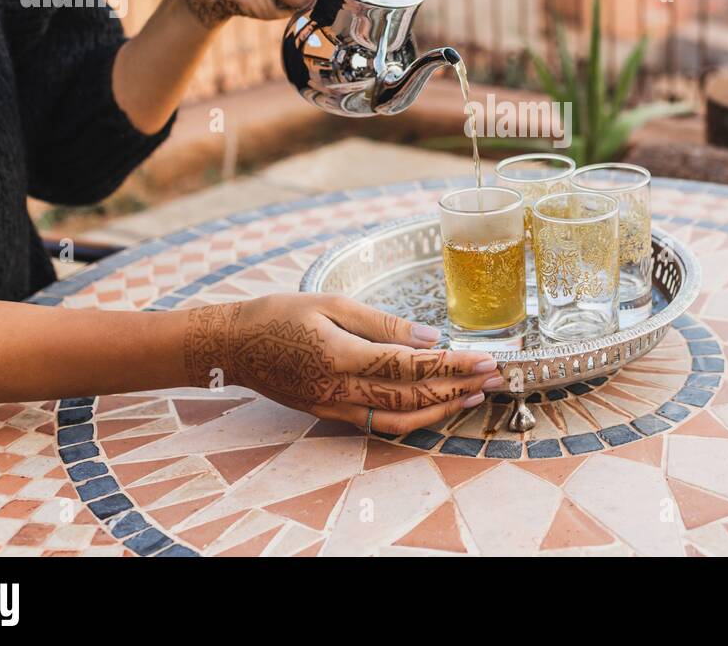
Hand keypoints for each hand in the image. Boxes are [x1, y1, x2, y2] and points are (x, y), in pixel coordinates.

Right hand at [182, 293, 503, 434]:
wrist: (233, 346)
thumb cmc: (278, 315)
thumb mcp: (331, 304)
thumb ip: (383, 323)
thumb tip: (431, 336)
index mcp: (341, 357)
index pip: (409, 366)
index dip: (451, 364)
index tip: (483, 358)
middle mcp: (340, 390)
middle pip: (411, 398)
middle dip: (458, 388)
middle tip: (494, 377)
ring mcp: (335, 408)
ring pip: (400, 420)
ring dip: (442, 410)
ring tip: (474, 396)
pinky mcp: (331, 415)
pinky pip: (381, 424)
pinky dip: (414, 419)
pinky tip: (436, 406)